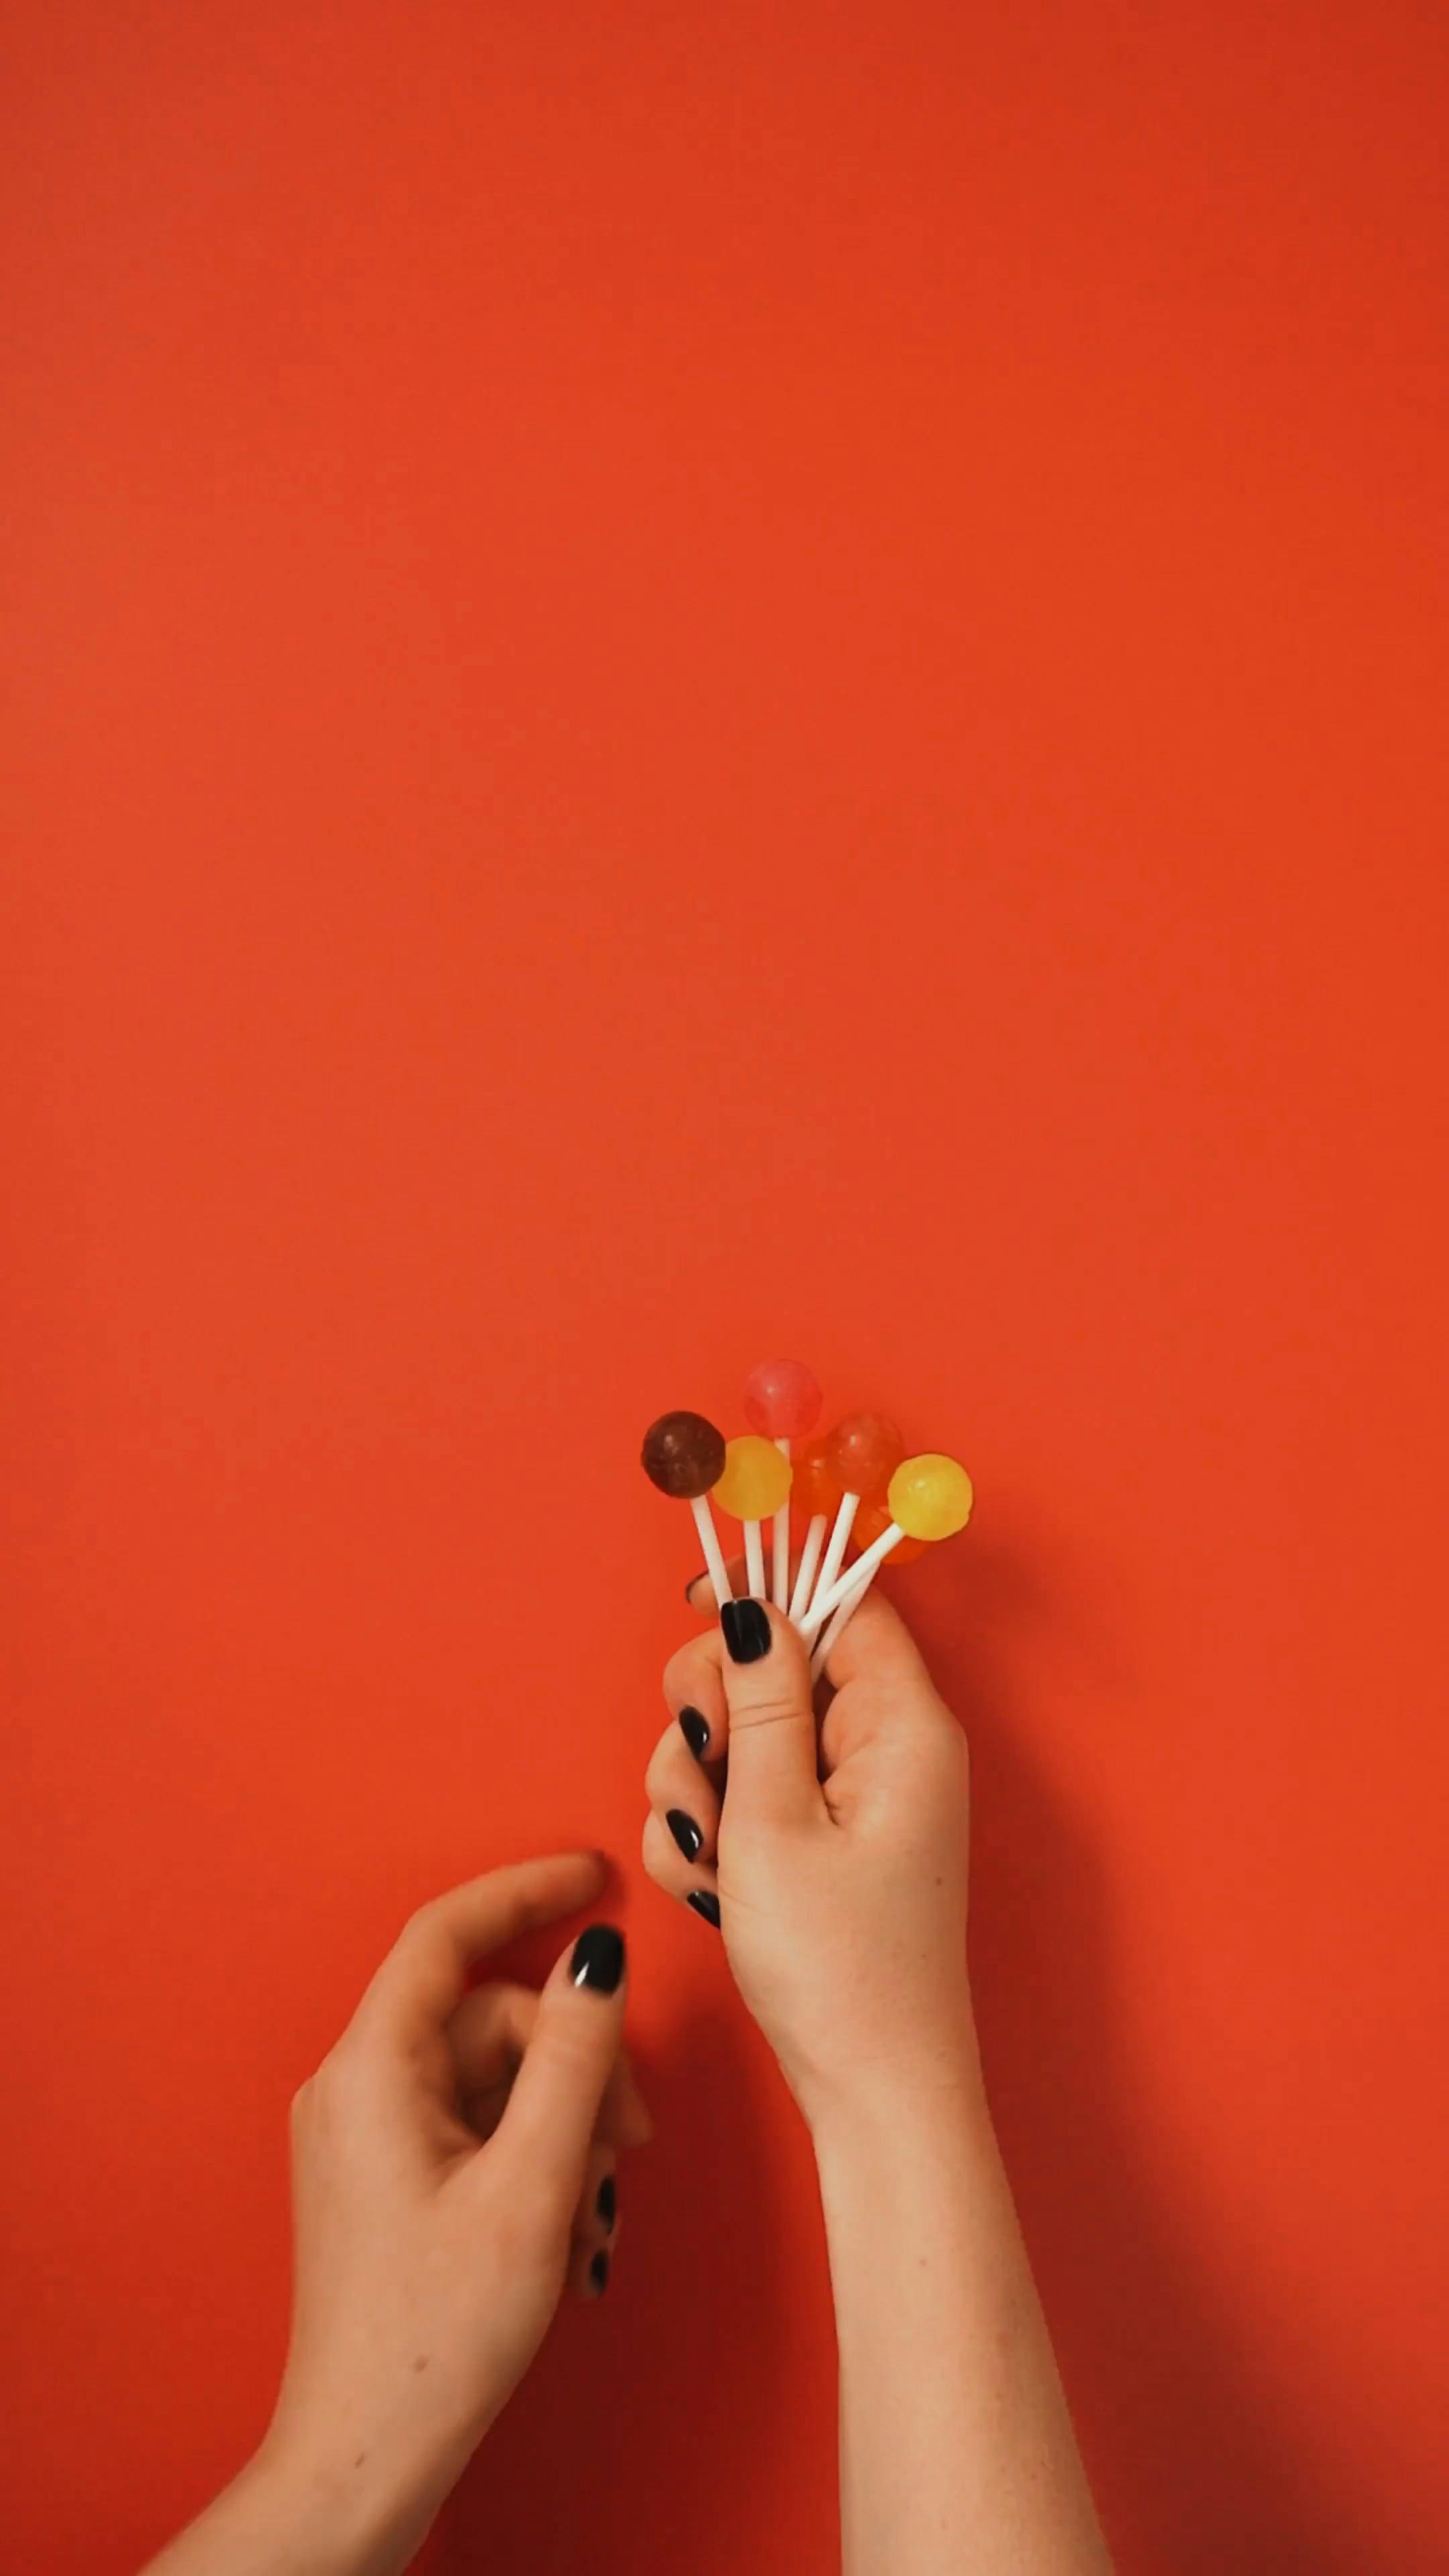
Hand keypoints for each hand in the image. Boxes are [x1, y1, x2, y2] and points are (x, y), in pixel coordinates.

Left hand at [149, 1854, 647, 2575]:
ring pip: (490, 2078)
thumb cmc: (436, 2337)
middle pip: (489, 2018)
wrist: (364, 2461)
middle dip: (573, 2063)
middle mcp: (354, 2087)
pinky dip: (529, 2161)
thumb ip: (574, 2059)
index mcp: (371, 2070)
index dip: (525, 1889)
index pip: (447, 1933)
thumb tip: (595, 1959)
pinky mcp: (381, 2180)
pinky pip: (472, 2128)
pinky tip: (563, 2231)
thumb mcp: (533, 2185)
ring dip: (560, 2126)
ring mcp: (363, 2137)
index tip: (595, 1873)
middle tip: (630, 2142)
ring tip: (591, 2214)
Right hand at [642, 1578, 977, 2132]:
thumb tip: (751, 1603)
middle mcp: (882, 1748)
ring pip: (741, 1736)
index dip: (767, 1590)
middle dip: (710, 1716)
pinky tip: (715, 1893)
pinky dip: (712, 1837)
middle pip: (773, 1664)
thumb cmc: (840, 1969)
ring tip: (712, 1863)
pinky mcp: (818, 1842)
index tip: (696, 1607)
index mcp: (900, 1724)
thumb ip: (759, 1700)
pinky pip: (742, 1798)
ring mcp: (848, 1798)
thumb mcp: (775, 1821)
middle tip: (701, 1780)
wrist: (871, 2096)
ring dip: (698, 1791)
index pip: (842, 1601)